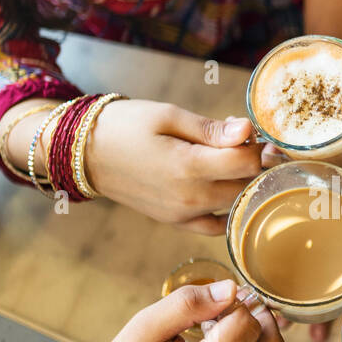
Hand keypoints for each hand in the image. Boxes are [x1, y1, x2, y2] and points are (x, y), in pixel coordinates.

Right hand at [86, 99, 262, 234]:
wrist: (85, 154)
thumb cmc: (125, 126)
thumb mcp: (168, 116)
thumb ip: (211, 129)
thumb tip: (248, 131)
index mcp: (189, 167)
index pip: (248, 163)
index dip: (255, 144)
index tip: (244, 129)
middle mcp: (190, 198)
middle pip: (247, 185)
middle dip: (253, 161)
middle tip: (238, 139)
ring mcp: (183, 215)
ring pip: (236, 204)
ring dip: (243, 182)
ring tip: (228, 158)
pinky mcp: (175, 221)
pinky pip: (215, 225)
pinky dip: (229, 209)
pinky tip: (225, 187)